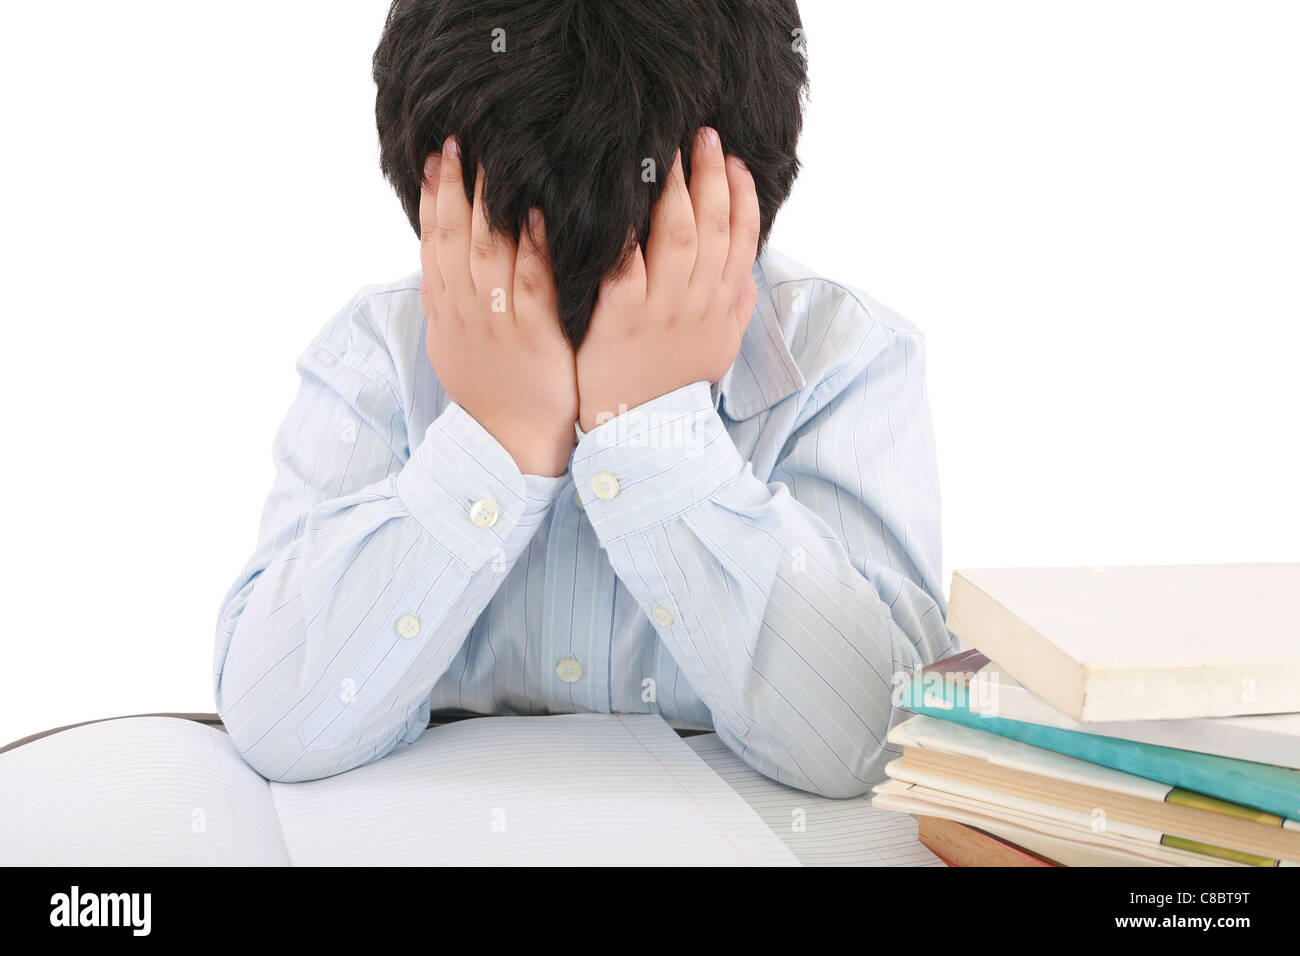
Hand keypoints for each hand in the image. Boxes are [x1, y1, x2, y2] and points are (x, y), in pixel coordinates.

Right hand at [419, 137, 578, 476]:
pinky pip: (530, 281)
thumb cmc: (491, 393)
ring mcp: (497, 321)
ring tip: (494, 156)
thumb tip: (440, 262)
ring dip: (488, 201)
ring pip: (486, 250)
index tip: (434, 158)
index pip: (431, 243)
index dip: (431, 198)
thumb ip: (449, 302)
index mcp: (444, 311)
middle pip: (453, 237)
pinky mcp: (533, 335)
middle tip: (459, 139)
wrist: (509, 444)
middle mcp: (465, 310)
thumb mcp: (454, 348)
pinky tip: (535, 210)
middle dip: (455, 185)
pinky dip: (530, 244)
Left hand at [576, 126, 759, 432]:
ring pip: (675, 237)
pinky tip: (615, 201)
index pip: (742, 240)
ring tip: (666, 153)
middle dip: (710, 177)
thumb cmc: (675, 388)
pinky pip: (623, 266)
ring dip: (672, 190)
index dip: (742, 196)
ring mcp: (659, 311)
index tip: (735, 161)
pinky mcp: (618, 320)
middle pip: (713, 227)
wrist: (644, 436)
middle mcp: (697, 303)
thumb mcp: (718, 351)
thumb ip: (734, 309)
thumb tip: (747, 275)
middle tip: (703, 135)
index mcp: (722, 307)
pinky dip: (621, 232)